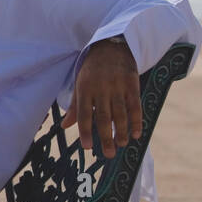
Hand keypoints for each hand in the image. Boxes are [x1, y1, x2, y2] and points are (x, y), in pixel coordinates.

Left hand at [62, 39, 141, 158]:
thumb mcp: (80, 84)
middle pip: (104, 117)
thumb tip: (64, 126)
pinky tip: (136, 133)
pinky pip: (135, 106)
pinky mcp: (132, 85)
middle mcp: (101, 89)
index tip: (88, 147)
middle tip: (108, 154)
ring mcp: (118, 86)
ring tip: (121, 145)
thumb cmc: (92, 70)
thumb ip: (75, 107)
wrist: (113, 47)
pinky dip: (136, 121)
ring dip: (122, 131)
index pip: (84, 114)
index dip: (85, 131)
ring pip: (120, 113)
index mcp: (85, 89)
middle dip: (106, 137)